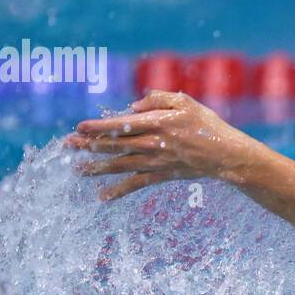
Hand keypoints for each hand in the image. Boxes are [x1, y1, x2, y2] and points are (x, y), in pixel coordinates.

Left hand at [66, 92, 260, 200]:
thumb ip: (158, 98)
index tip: (79, 126)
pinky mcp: (162, 175)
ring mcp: (156, 162)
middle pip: (114, 145)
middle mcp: (153, 143)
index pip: (121, 124)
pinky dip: (119, 191)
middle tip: (67, 145)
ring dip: (97, 167)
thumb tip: (133, 105)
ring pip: (120, 165)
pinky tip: (102, 197)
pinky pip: (137, 184)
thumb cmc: (207, 124)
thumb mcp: (185, 101)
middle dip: (89, 145)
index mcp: (158, 122)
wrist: (226, 155)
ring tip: (77, 169)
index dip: (98, 126)